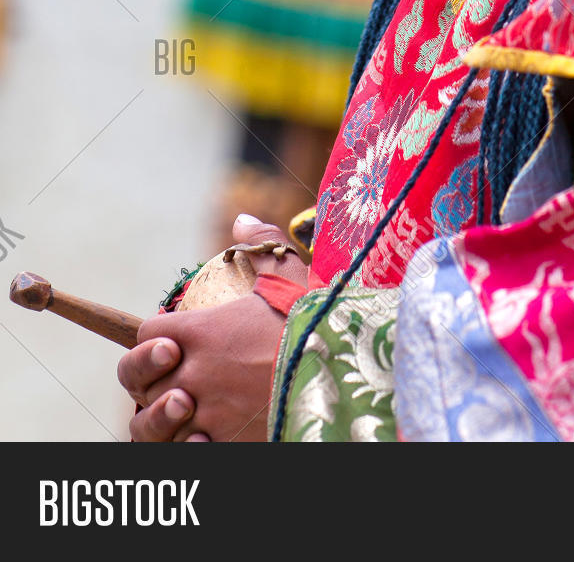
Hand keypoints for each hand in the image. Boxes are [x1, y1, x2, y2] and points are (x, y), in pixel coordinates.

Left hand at [119, 215, 307, 441]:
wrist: (337, 373)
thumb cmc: (311, 322)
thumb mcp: (289, 274)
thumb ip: (262, 243)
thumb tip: (241, 220)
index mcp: (201, 330)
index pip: (147, 331)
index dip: (151, 336)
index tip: (169, 340)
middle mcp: (195, 372)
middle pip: (139, 381)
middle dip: (146, 378)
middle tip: (171, 376)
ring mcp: (207, 412)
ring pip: (153, 424)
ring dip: (160, 417)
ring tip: (183, 409)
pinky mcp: (224, 443)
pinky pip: (183, 451)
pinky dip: (186, 446)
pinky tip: (203, 436)